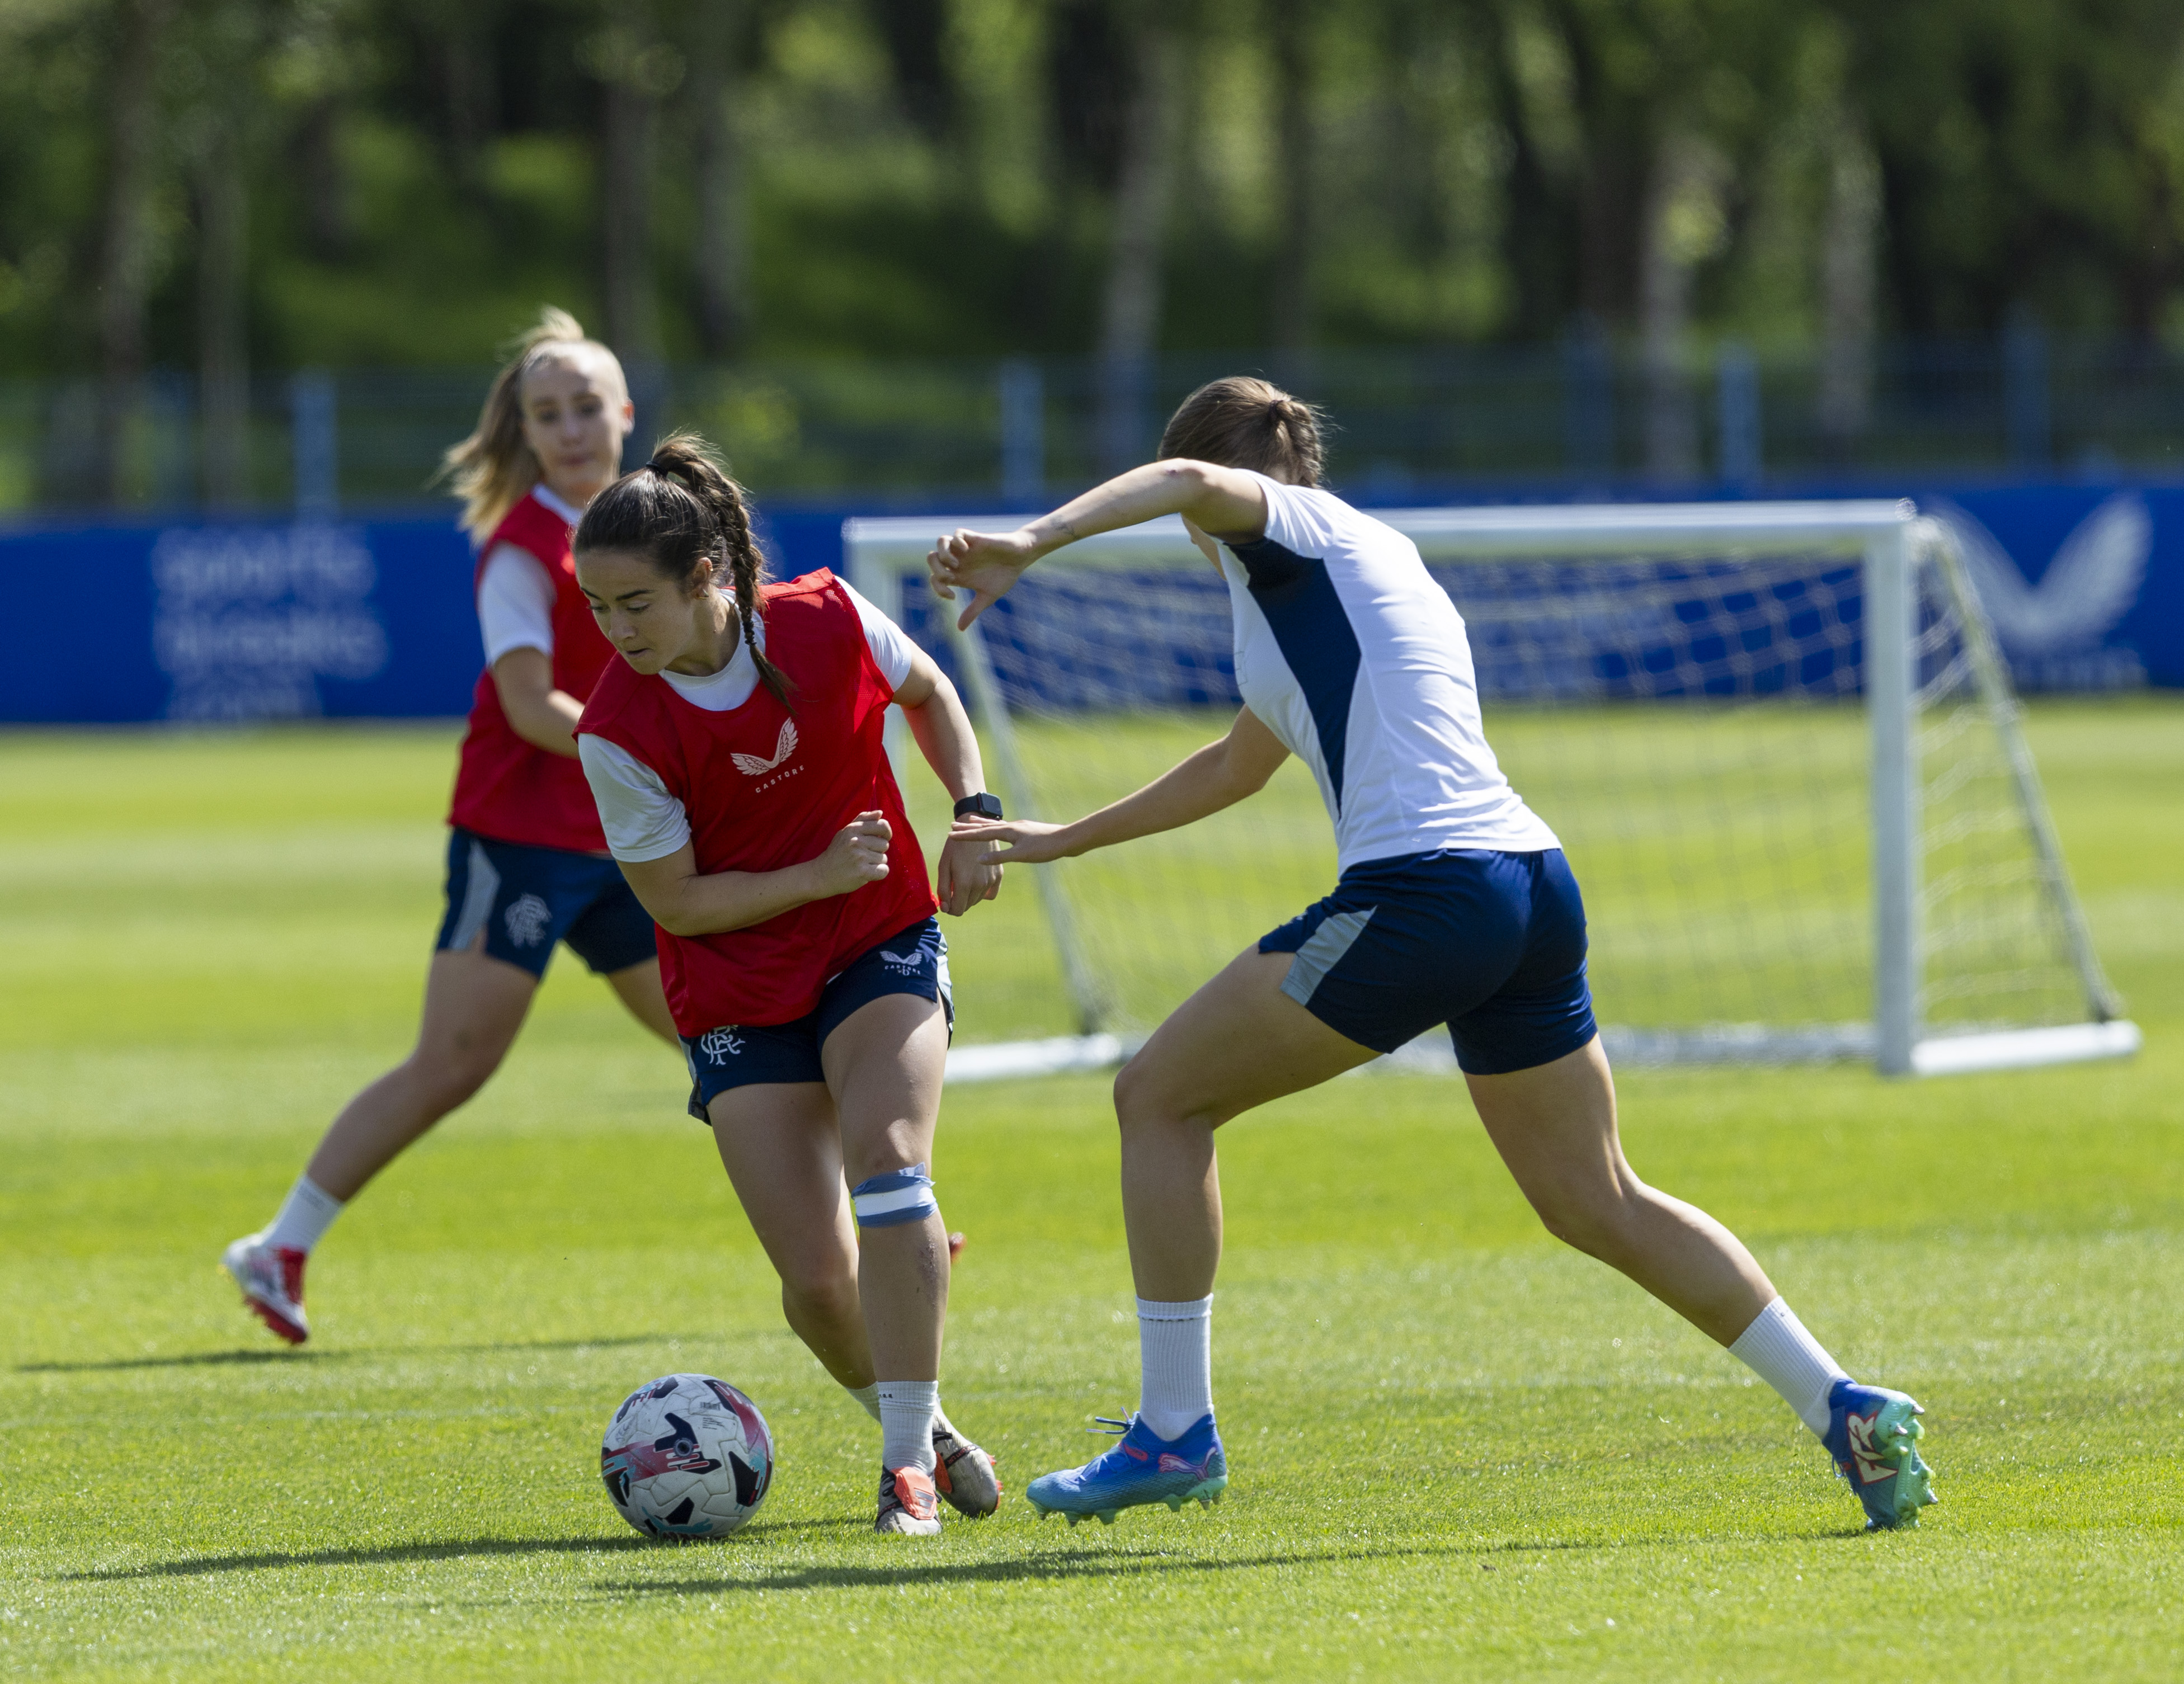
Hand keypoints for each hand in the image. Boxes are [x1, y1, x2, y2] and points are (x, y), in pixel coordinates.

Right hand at [809, 811, 891, 897]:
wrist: (822, 874)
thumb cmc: (837, 853)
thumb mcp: (845, 832)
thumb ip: (863, 820)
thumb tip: (880, 812)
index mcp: (853, 829)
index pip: (882, 825)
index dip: (887, 833)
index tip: (882, 839)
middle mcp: (856, 841)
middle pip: (884, 844)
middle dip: (877, 851)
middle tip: (863, 856)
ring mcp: (859, 856)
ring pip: (884, 858)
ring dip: (876, 863)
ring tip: (861, 864)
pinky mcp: (862, 871)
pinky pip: (884, 870)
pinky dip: (879, 873)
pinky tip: (867, 873)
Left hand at [926, 528, 1039, 629]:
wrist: (1020, 559)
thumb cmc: (1004, 577)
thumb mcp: (987, 597)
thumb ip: (972, 611)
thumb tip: (960, 629)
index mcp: (958, 574)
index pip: (935, 577)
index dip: (937, 588)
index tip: (952, 596)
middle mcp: (958, 560)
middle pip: (932, 559)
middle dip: (936, 570)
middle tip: (952, 579)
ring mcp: (965, 548)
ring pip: (940, 542)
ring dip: (942, 554)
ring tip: (955, 564)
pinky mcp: (975, 538)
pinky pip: (957, 533)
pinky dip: (956, 541)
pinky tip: (966, 550)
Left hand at [935, 830, 1003, 915]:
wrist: (975, 827)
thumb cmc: (955, 846)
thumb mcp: (943, 866)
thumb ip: (943, 889)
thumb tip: (945, 908)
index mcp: (965, 883)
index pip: (957, 910)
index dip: (948, 908)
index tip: (945, 900)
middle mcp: (980, 885)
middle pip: (967, 906)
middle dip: (957, 901)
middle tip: (951, 887)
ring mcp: (991, 881)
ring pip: (977, 900)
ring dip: (968, 896)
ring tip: (962, 880)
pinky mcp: (998, 876)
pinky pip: (990, 894)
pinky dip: (982, 893)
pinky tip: (975, 884)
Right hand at [950, 817, 1072, 864]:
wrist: (1067, 839)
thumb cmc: (1045, 848)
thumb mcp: (1021, 855)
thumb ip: (999, 857)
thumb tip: (979, 860)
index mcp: (1009, 831)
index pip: (982, 834)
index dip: (965, 836)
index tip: (950, 834)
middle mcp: (1012, 826)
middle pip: (986, 826)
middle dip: (968, 827)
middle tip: (952, 824)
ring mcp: (1020, 827)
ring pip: (995, 826)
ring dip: (981, 825)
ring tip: (971, 822)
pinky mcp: (1027, 831)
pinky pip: (1005, 829)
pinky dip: (996, 828)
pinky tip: (999, 829)